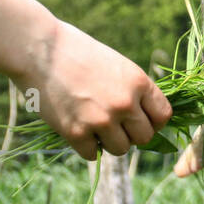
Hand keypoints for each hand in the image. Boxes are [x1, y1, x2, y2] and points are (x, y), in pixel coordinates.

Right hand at [22, 20, 172, 158]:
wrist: (39, 49)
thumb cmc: (77, 51)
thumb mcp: (117, 65)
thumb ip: (133, 90)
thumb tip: (145, 118)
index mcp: (139, 82)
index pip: (163, 116)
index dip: (154, 121)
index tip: (141, 120)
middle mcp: (125, 103)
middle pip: (144, 137)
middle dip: (132, 134)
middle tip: (116, 125)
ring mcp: (101, 120)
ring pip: (121, 149)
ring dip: (110, 142)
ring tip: (96, 126)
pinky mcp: (76, 132)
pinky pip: (93, 154)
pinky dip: (86, 146)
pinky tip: (78, 130)